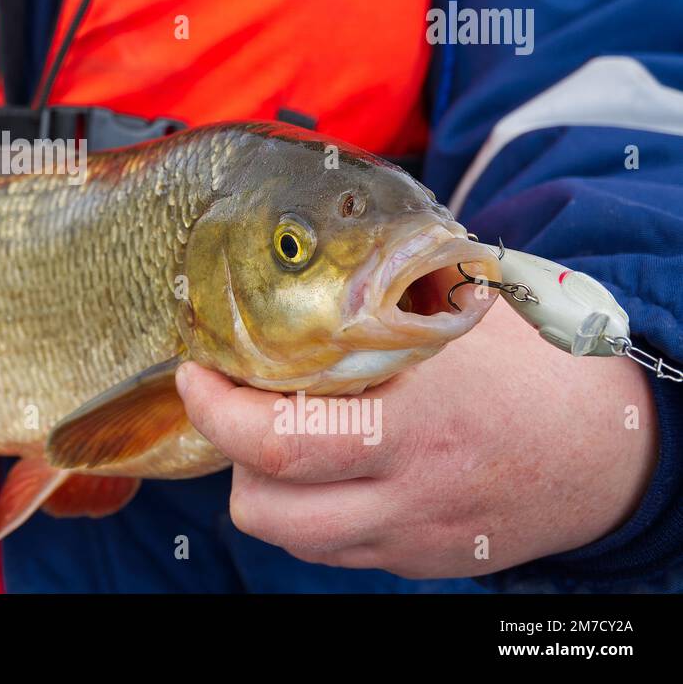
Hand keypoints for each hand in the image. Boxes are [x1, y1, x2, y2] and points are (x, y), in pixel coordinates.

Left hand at [176, 300, 658, 577]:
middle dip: (226, 455)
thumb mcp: (466, 311)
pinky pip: (334, 553)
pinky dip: (309, 515)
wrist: (613, 451)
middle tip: (226, 405)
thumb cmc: (535, 367)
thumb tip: (316, 248)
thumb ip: (394, 292)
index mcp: (414, 420)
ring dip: (264, 489)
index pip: (280, 440)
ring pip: (291, 537)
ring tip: (275, 438)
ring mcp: (413, 535)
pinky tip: (327, 469)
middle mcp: (407, 489)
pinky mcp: (420, 561)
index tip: (197, 374)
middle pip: (267, 507)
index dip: (216, 411)